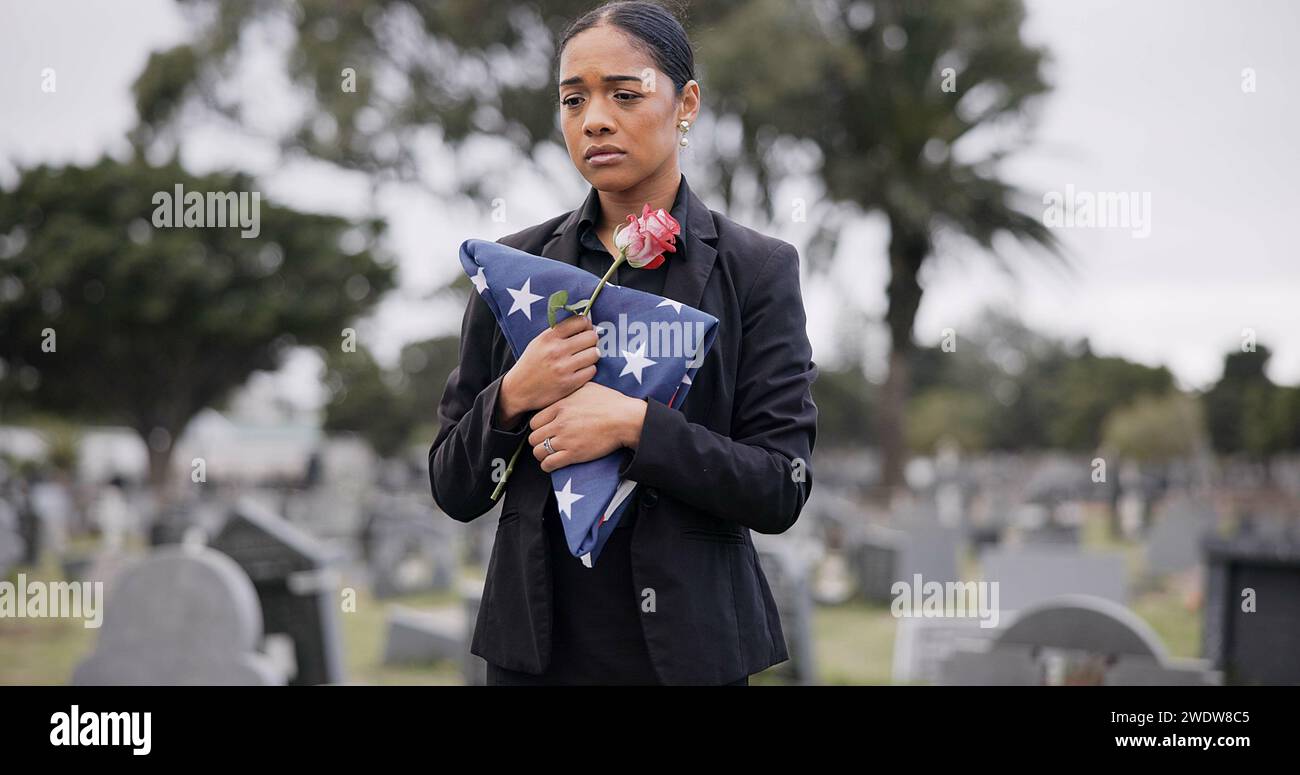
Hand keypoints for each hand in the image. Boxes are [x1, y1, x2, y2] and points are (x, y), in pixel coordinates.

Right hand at [496, 313, 598, 426]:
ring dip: (592, 355)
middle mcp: (556, 350)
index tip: (585, 329)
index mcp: (549, 337)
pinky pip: (591, 370)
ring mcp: (563, 368)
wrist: (519, 389)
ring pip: (594, 353)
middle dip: (592, 340)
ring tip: (584, 358)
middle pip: (591, 337)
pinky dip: (588, 370)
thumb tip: (585, 323)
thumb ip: (559, 332)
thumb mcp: (539, 342)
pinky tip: (580, 370)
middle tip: (587, 345)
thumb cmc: (531, 363)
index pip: (580, 321)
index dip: (586, 324)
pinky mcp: (569, 383)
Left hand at [528, 382, 646, 472]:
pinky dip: (548, 465)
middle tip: (546, 442)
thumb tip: (566, 386)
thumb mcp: (587, 387)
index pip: (534, 421)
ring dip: (541, 454)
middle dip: (538, 441)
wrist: (625, 419)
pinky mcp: (574, 454)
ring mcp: (565, 439)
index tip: (544, 430)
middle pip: (533, 437)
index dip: (538, 427)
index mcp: (560, 406)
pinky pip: (549, 463)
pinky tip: (552, 463)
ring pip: (538, 451)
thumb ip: (571, 389)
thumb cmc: (610, 402)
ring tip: (548, 454)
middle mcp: (559, 423)